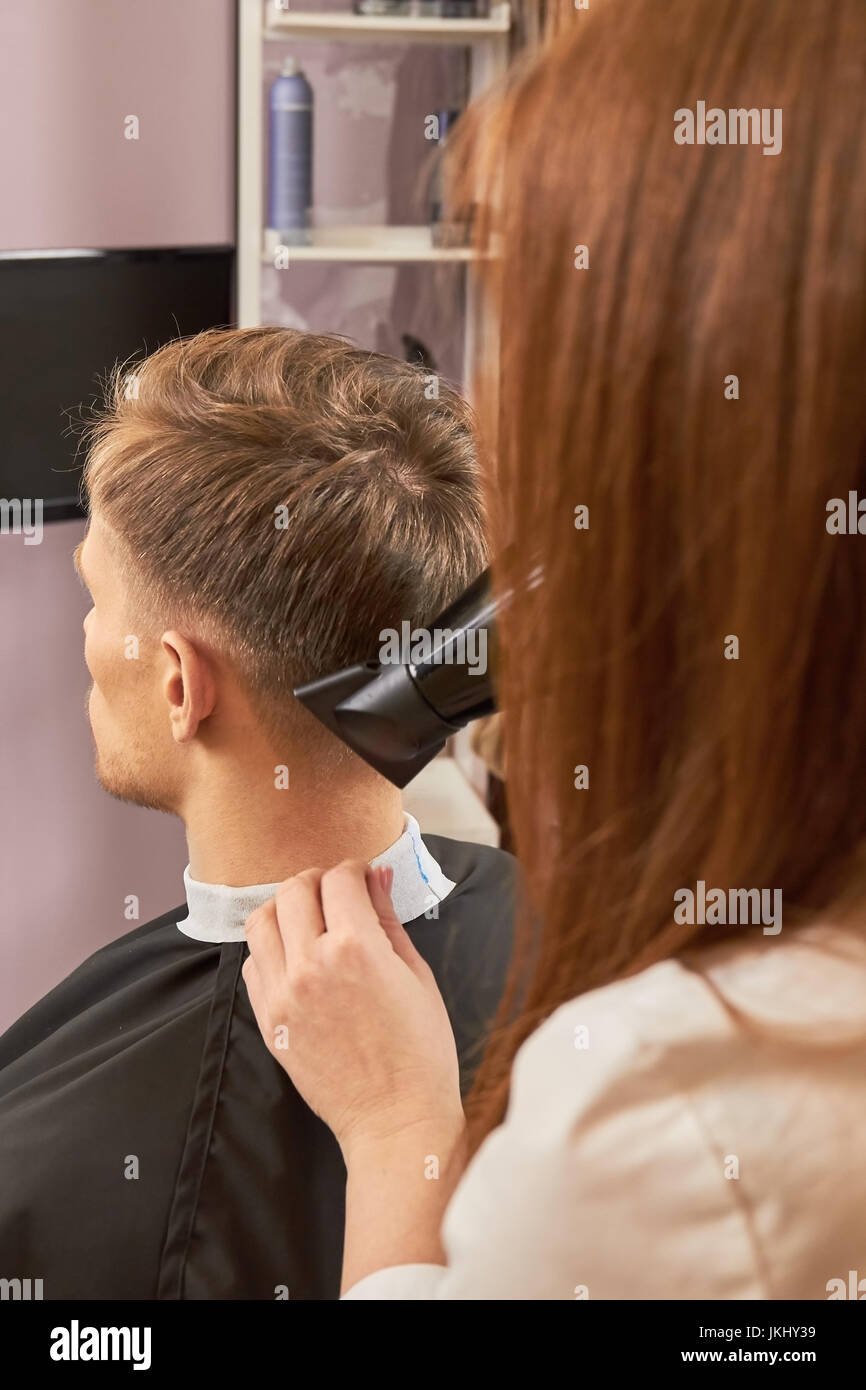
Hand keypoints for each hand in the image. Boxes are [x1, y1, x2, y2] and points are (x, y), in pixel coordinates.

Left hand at [242, 860, 464, 1161]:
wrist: (395, 1119)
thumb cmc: (420, 1052)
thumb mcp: (416, 974)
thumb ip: (388, 919)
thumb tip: (378, 877)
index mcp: (357, 948)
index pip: (339, 879)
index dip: (354, 870)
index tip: (361, 876)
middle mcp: (311, 965)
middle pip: (294, 890)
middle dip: (318, 881)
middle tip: (336, 893)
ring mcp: (283, 994)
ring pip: (262, 920)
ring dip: (286, 909)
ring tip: (309, 920)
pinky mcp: (268, 1021)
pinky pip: (253, 963)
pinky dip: (270, 949)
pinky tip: (296, 957)